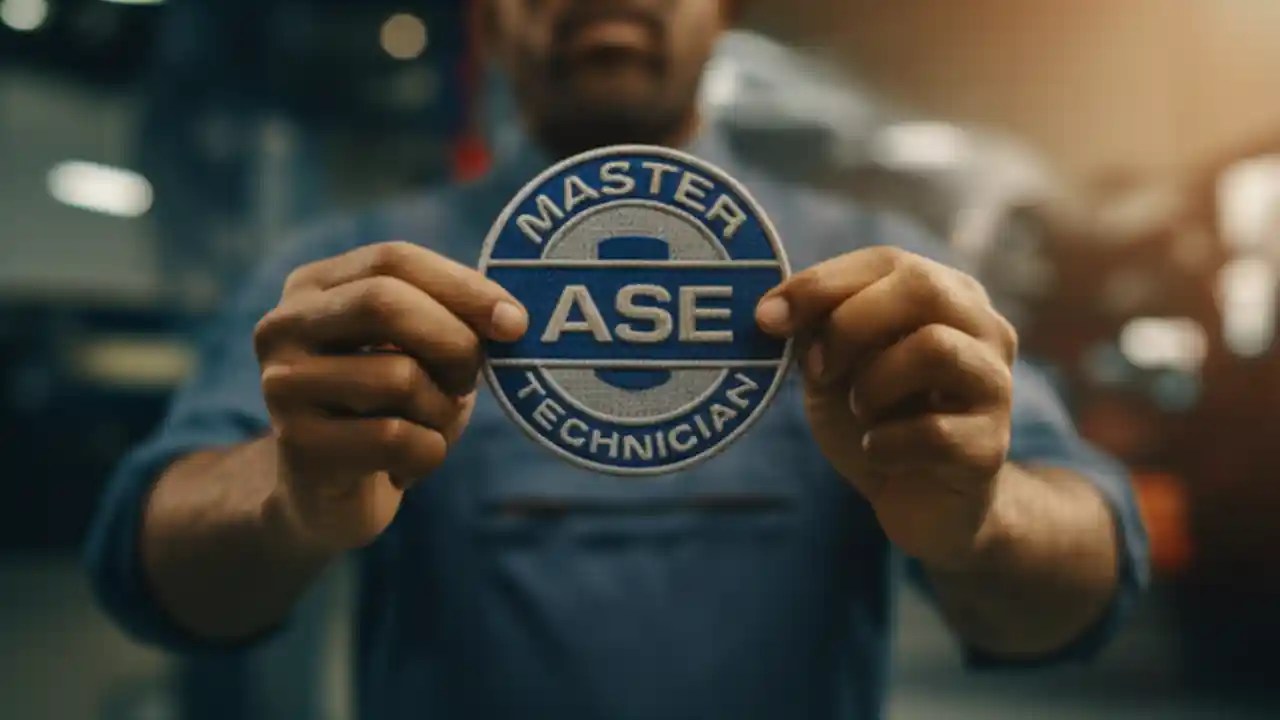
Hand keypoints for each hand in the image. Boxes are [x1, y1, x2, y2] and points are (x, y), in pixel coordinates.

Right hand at [253, 241, 527, 551]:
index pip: (393, 259)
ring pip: (398, 376)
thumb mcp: (418, 355)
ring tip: (428, 430)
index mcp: (314, 287)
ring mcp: (282, 386)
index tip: (515, 322)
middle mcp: (283, 327)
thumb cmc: (387, 412)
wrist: (325, 499)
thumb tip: (510, 318)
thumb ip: (451, 321)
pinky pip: (396, 437)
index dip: (462, 286)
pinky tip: (404, 466)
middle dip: (453, 343)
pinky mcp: (297, 445)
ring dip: (441, 411)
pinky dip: (427, 454)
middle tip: (468, 382)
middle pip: (385, 303)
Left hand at [756, 246, 1017, 569]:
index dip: (822, 284)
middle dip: (851, 325)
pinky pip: (933, 432)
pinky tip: (877, 452)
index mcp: (946, 295)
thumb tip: (773, 310)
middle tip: (819, 369)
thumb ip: (815, 332)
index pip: (887, 261)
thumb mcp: (834, 368)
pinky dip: (884, 445)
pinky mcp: (989, 447)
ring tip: (860, 411)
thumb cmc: (876, 421)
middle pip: (924, 288)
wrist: (921, 503)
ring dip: (873, 383)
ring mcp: (995, 387)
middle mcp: (984, 330)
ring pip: (935, 349)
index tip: (767, 319)